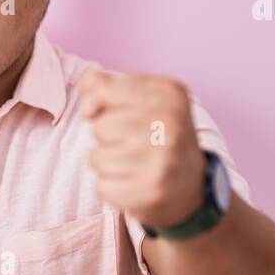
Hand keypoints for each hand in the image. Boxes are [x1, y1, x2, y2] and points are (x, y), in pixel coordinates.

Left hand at [75, 68, 206, 230]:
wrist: (189, 187)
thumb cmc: (157, 137)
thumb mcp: (142, 101)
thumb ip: (107, 86)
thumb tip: (85, 83)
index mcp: (169, 94)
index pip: (104, 91)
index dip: (100, 105)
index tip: (120, 114)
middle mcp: (170, 123)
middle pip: (100, 127)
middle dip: (107, 137)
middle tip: (134, 145)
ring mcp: (163, 159)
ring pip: (97, 158)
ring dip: (108, 164)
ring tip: (134, 164)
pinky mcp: (152, 191)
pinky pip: (102, 186)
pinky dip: (112, 188)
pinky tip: (134, 184)